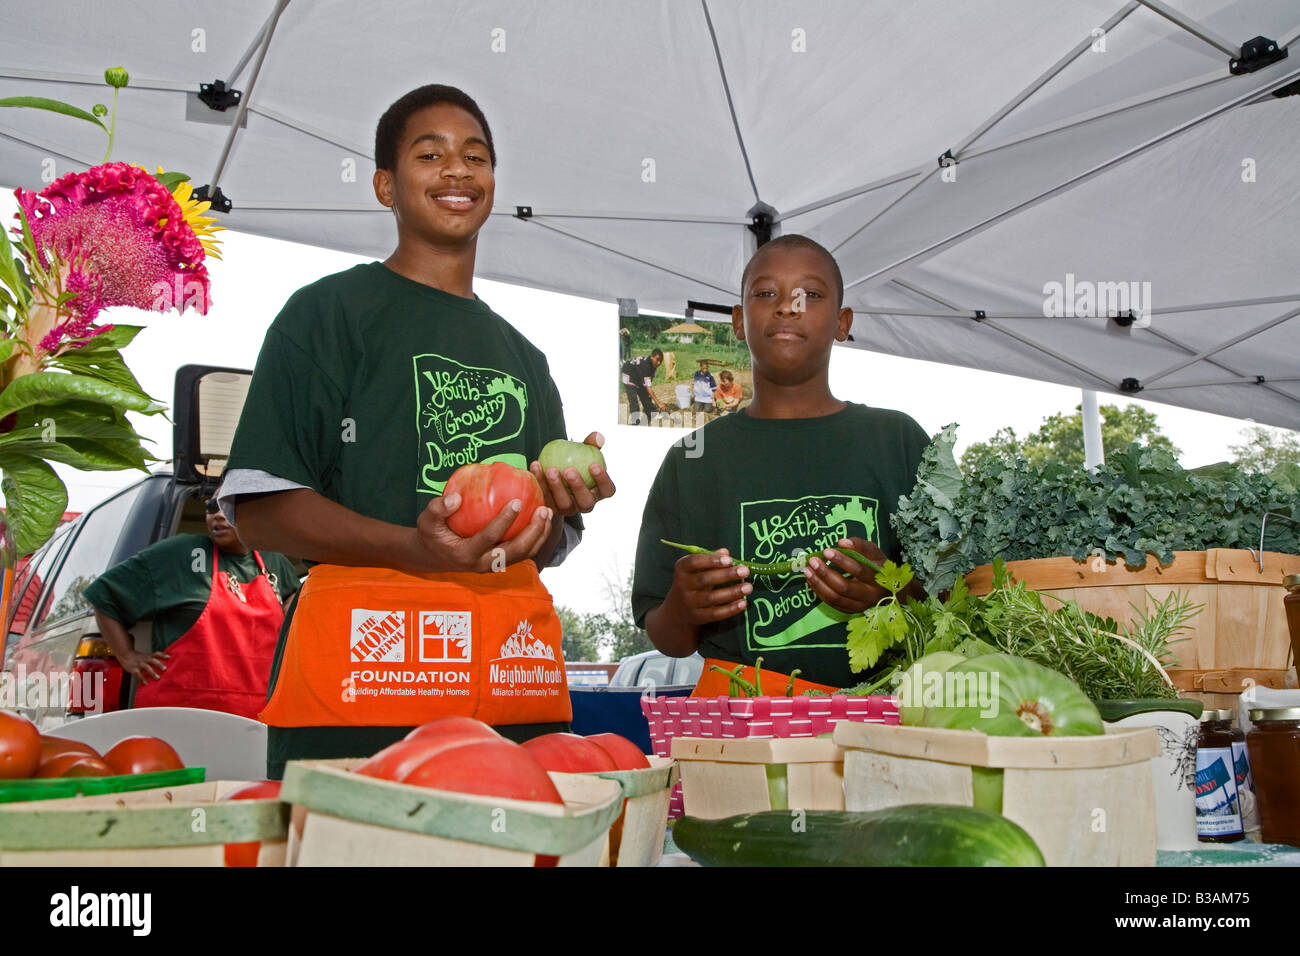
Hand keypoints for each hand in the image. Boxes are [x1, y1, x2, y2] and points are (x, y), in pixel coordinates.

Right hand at [119, 648, 169, 683]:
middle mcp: (145, 659)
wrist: (125, 655)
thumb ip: (154, 660)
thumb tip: (165, 665)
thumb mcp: (146, 656)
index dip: (163, 655)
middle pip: (153, 660)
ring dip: (152, 673)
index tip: (169, 657)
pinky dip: (142, 679)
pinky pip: (138, 675)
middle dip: (159, 664)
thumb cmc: (138, 658)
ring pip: (147, 667)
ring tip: (158, 678)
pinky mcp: (134, 669)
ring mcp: (139, 664)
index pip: (156, 654)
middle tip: (165, 669)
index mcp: (148, 656)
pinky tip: (145, 683)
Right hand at [413, 492, 552, 572]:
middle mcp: (484, 564)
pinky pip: (524, 551)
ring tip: (547, 512)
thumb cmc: (432, 534)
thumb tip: (455, 498)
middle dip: (533, 531)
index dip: (504, 520)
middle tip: (543, 509)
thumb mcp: (427, 520)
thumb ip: (438, 508)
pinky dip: (536, 536)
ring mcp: (495, 565)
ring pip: (524, 554)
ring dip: (539, 535)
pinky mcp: (502, 562)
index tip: (517, 501)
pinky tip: (541, 517)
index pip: (489, 537)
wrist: (434, 556)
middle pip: (516, 551)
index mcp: (466, 554)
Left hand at [529, 431, 615, 517]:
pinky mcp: (551, 509)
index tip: (594, 465)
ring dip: (557, 487)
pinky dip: (540, 481)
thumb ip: (592, 444)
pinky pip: (545, 497)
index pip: (607, 490)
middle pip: (586, 501)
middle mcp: (585, 504)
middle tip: (569, 470)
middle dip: (578, 486)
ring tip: (551, 469)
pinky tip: (536, 465)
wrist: (557, 471)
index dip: (603, 480)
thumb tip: (597, 437)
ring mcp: (568, 509)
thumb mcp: (585, 451)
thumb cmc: (576, 460)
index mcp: (599, 492)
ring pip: (564, 503)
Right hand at [663, 548, 751, 626]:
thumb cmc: (692, 581)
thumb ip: (710, 558)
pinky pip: (715, 613)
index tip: (729, 560)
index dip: (711, 560)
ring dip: (732, 592)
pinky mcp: (698, 617)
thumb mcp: (697, 568)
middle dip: (726, 575)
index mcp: (681, 569)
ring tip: (748, 587)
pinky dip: (730, 609)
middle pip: (704, 580)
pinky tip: (743, 603)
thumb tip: (726, 552)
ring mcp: (689, 603)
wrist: (678, 608)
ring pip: (711, 598)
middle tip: (745, 571)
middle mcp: (682, 586)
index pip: (693, 562)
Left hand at [802, 538, 889, 613]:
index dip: (842, 560)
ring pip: (835, 597)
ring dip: (818, 583)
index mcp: (878, 579)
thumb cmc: (878, 566)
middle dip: (826, 573)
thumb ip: (860, 545)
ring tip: (807, 570)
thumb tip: (841, 542)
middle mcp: (869, 596)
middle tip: (813, 561)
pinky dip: (819, 591)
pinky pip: (831, 603)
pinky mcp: (850, 611)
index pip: (858, 570)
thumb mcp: (874, 552)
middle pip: (844, 587)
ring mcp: (859, 606)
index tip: (827, 551)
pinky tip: (811, 579)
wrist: (889, 590)